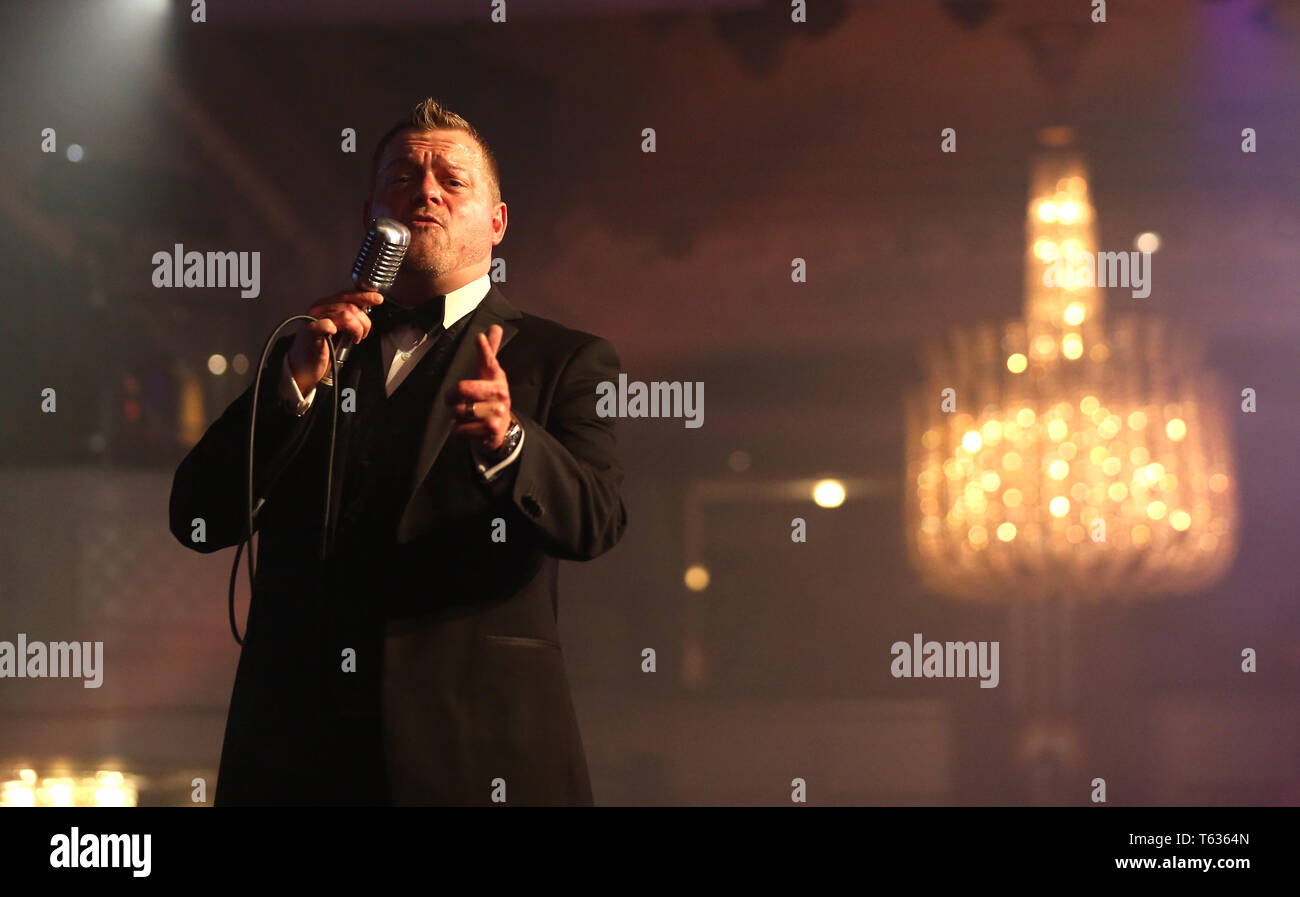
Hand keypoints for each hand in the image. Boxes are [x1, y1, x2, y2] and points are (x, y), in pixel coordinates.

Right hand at [286, 290, 383, 393]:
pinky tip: (336, 334)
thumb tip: (366, 309)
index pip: (347, 294)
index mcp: (325, 306)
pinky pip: (327, 324)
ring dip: (357, 328)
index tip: (378, 299)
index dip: (364, 296)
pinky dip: (334, 327)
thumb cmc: (321, 349)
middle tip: (363, 333)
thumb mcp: (338, 329)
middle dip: (364, 321)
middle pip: (350, 305)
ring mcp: (314, 319)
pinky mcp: (312, 331)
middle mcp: (319, 309)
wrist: (302, 367)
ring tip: (355, 338)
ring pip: (346, 314)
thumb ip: (349, 318)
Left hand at [446, 324, 511, 452]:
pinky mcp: (491, 429)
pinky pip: (461, 428)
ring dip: (457, 416)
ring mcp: (497, 412)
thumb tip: (495, 327)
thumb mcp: (489, 376)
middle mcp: (500, 393)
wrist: (500, 431)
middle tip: (453, 400)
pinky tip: (469, 428)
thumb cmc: (489, 399)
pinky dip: (459, 431)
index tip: (478, 338)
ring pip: (459, 410)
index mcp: (497, 377)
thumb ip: (489, 353)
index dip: (484, 350)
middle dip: (451, 397)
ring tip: (467, 416)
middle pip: (463, 388)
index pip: (489, 361)